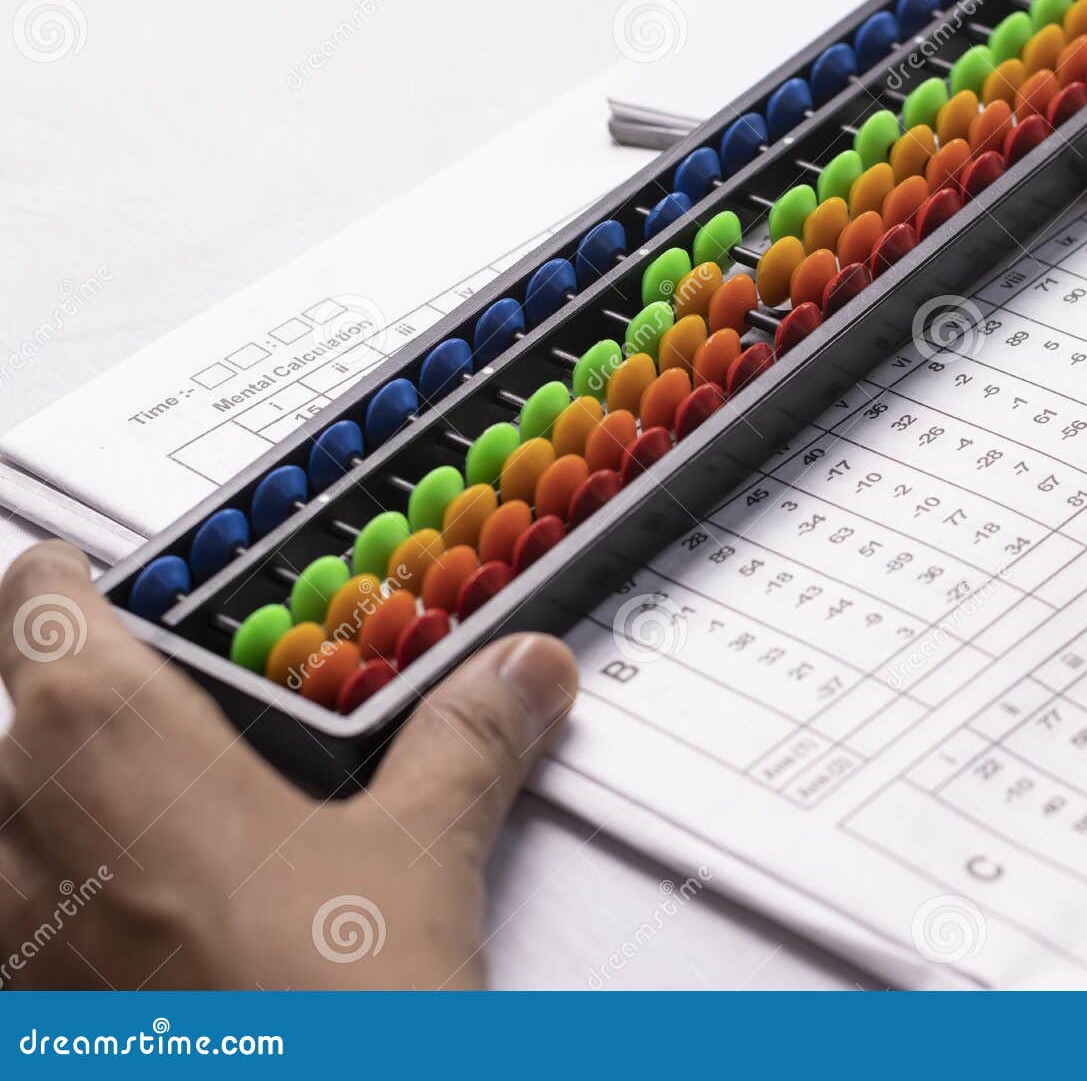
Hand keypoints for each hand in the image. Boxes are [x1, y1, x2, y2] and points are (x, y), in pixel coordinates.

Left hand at [0, 541, 576, 988]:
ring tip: (148, 843)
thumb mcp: (419, 856)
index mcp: (100, 740)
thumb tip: (519, 676)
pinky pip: (7, 941)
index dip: (65, 580)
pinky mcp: (16, 1022)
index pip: (30, 598)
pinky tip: (131, 951)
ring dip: (48, 825)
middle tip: (163, 732)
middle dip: (77, 714)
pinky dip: (43, 928)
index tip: (93, 582)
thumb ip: (466, 740)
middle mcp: (14, 833)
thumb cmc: (330, 1018)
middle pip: (5, 717)